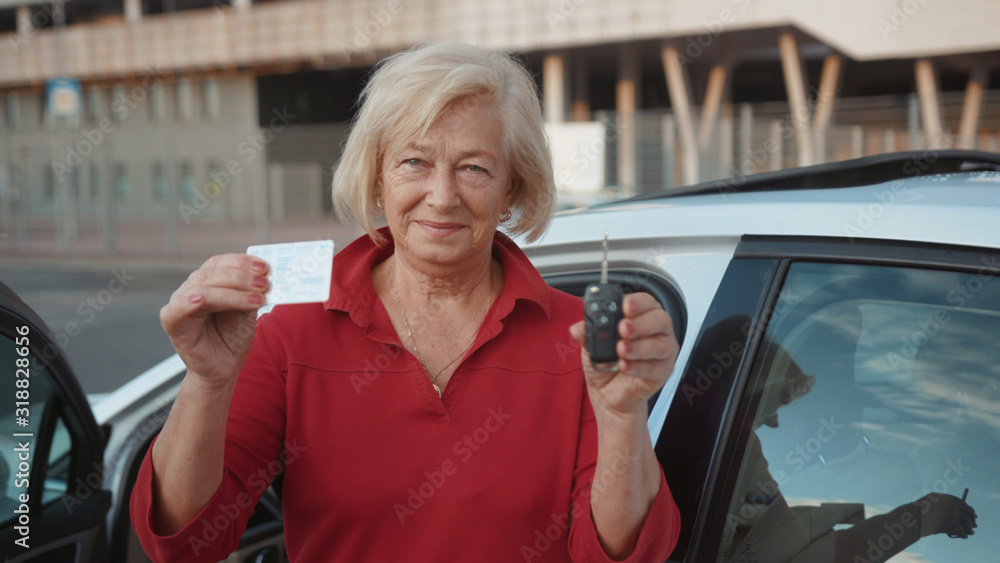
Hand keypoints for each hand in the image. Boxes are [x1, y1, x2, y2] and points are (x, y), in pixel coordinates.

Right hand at [160, 254, 269, 390]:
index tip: (265, 267)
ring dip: (232, 291)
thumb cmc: (233, 338)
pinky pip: (177, 308)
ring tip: (256, 299)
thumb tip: (265, 276)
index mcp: (207, 282)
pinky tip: (201, 300)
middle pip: (212, 273)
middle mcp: (191, 288)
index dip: (241, 262)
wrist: (223, 368)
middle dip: (241, 277)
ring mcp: (179, 304)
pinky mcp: (172, 323)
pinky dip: (188, 302)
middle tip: (264, 283)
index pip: (219, 262)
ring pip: (202, 288)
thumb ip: (252, 292)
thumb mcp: (247, 311)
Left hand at [570, 292, 679, 414]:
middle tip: (623, 329)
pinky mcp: (662, 373)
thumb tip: (578, 328)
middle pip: (661, 320)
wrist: (607, 393)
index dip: (638, 302)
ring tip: (621, 350)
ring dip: (640, 347)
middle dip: (641, 323)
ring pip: (661, 345)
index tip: (625, 306)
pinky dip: (639, 367)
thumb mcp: (591, 346)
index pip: (647, 302)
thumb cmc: (606, 362)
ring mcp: (663, 353)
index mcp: (641, 317)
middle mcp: (657, 332)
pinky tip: (625, 367)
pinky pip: (656, 368)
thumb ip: (587, 334)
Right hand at [918, 493, 976, 538]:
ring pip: (967, 522)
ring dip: (970, 528)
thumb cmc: (921, 510)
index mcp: (949, 498)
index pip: (964, 504)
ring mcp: (954, 515)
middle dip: (972, 520)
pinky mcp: (952, 525)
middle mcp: (954, 505)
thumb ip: (944, 504)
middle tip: (974, 525)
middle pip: (968, 513)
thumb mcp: (932, 502)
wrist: (914, 517)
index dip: (970, 510)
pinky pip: (961, 530)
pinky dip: (963, 534)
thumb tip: (954, 509)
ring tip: (971, 532)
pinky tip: (963, 536)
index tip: (974, 515)